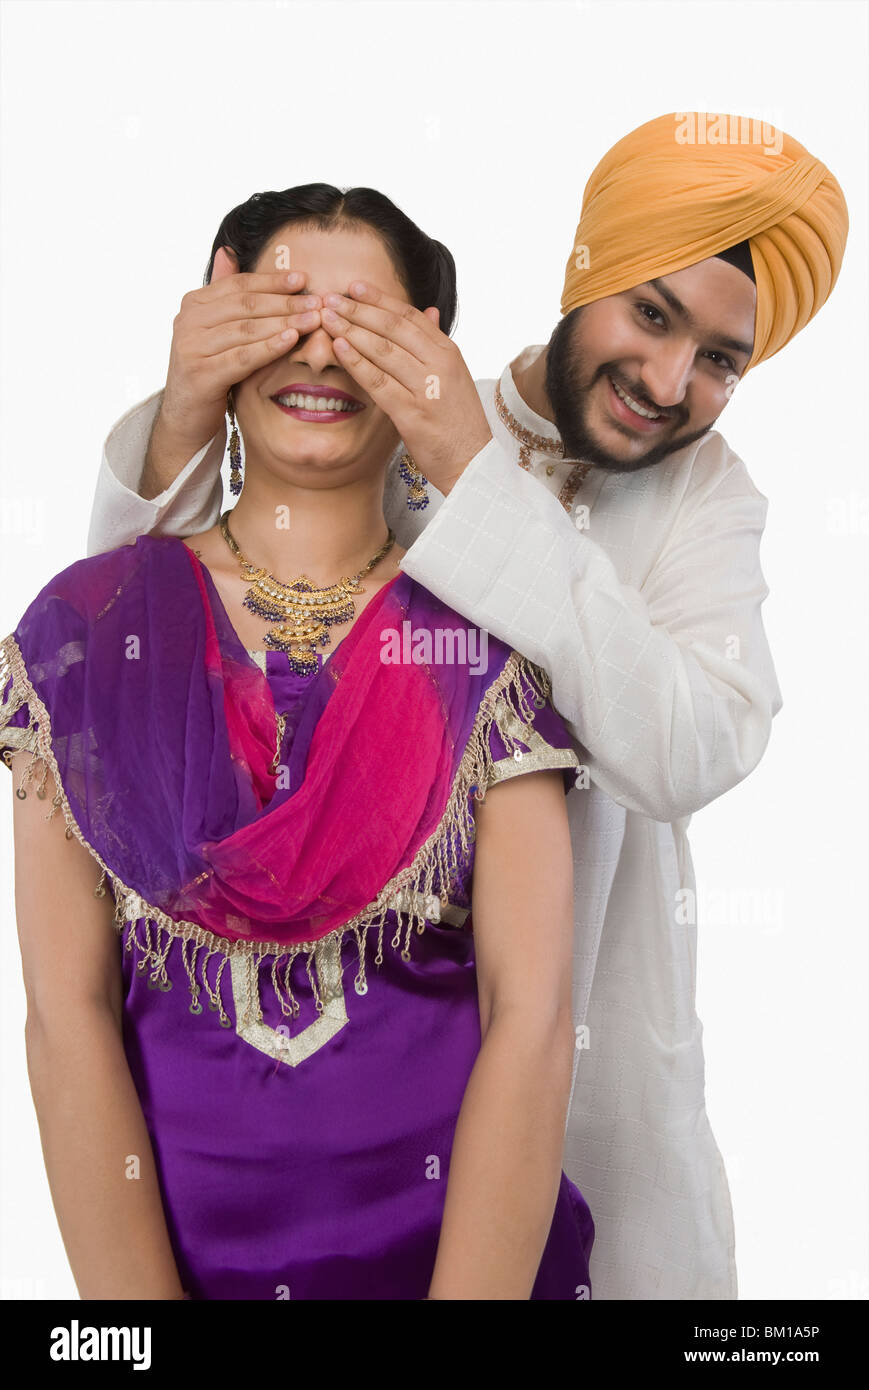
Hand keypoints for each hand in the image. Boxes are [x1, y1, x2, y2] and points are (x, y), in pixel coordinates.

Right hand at [156, 247, 325, 455]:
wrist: (185, 416)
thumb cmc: (207, 370)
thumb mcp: (213, 329)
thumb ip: (221, 292)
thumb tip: (229, 250)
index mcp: (193, 304)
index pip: (239, 285)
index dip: (272, 281)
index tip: (303, 279)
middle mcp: (188, 321)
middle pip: (245, 305)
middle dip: (285, 301)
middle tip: (317, 300)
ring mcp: (192, 347)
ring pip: (247, 329)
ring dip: (284, 321)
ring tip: (313, 318)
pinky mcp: (202, 374)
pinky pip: (243, 357)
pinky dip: (269, 347)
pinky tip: (292, 340)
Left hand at [318, 282, 492, 493]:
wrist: (473, 463)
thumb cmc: (458, 422)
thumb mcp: (454, 376)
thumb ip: (437, 344)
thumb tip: (430, 311)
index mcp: (449, 353)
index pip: (410, 316)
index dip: (380, 299)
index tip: (354, 286)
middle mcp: (439, 365)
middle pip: (393, 328)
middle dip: (359, 310)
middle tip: (330, 297)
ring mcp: (426, 389)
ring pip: (383, 350)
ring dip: (351, 330)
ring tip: (326, 317)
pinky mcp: (412, 414)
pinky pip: (378, 382)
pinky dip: (357, 362)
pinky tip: (338, 348)